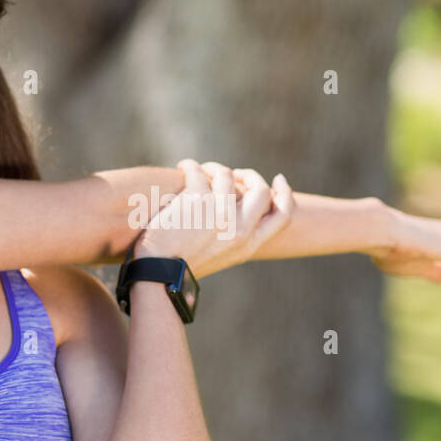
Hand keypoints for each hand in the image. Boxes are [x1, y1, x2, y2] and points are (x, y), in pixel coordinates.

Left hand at [133, 158, 294, 278]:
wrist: (157, 274)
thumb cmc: (181, 266)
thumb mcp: (221, 255)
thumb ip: (237, 234)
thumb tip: (241, 202)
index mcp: (248, 245)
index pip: (283, 215)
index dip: (284, 193)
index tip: (277, 179)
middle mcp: (239, 229)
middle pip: (260, 190)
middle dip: (250, 175)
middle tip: (234, 173)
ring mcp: (220, 213)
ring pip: (227, 175)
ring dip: (213, 168)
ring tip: (200, 171)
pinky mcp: (198, 200)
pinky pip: (199, 171)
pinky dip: (190, 166)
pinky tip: (183, 168)